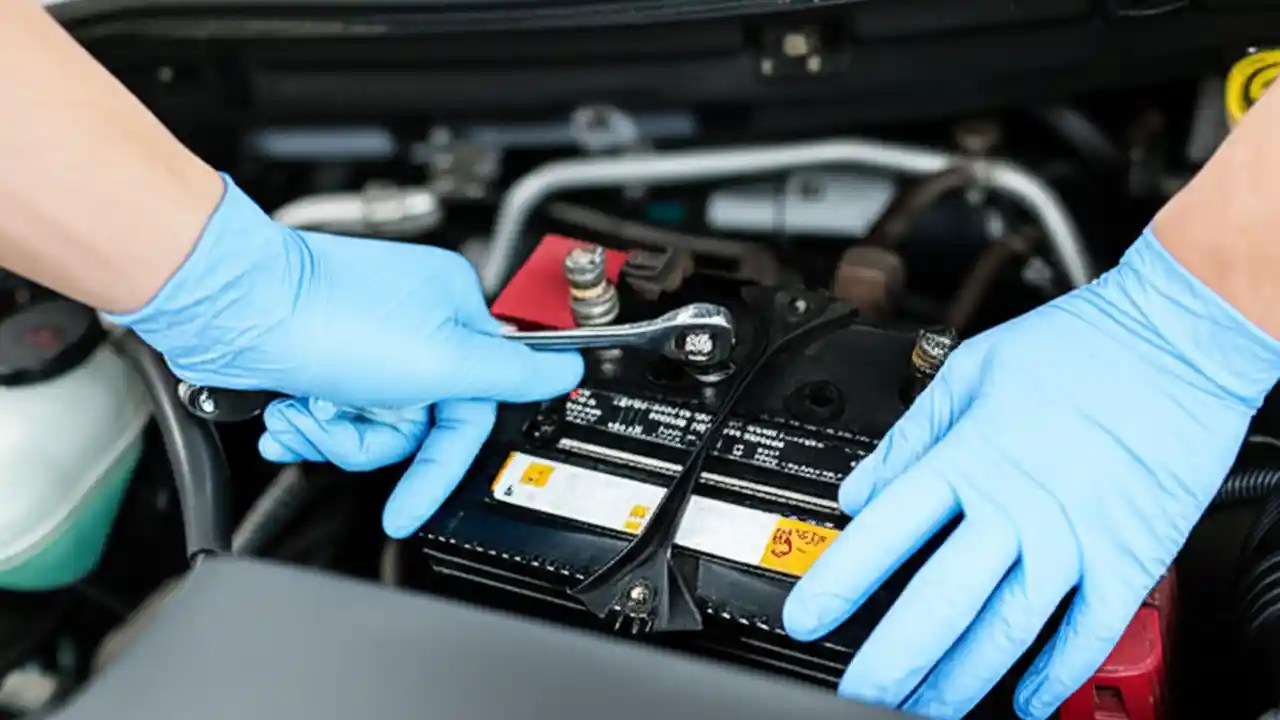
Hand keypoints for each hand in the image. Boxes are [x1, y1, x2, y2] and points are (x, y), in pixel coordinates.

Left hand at [111, 176, 582, 537]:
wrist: (232, 307)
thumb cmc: (328, 319)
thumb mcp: (442, 360)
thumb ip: (511, 375)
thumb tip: (567, 370)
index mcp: (455, 314)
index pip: (471, 409)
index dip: (441, 463)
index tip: (413, 507)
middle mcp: (413, 326)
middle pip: (413, 427)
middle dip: (366, 440)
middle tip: (338, 423)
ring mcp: (364, 344)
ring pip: (367, 426)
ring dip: (328, 434)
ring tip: (302, 414)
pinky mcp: (320, 359)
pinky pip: (329, 416)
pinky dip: (303, 427)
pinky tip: (285, 415)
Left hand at [782, 228, 1279, 718]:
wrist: (1176, 342)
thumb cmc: (1078, 347)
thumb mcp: (971, 372)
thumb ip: (910, 437)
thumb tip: (860, 488)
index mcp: (967, 459)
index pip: (882, 535)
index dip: (837, 586)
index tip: (808, 619)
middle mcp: (1014, 508)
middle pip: (937, 602)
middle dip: (890, 659)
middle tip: (857, 691)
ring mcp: (1072, 540)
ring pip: (1003, 630)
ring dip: (959, 679)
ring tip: (923, 708)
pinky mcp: (1126, 559)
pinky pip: (1086, 632)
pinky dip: (1056, 673)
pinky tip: (1029, 700)